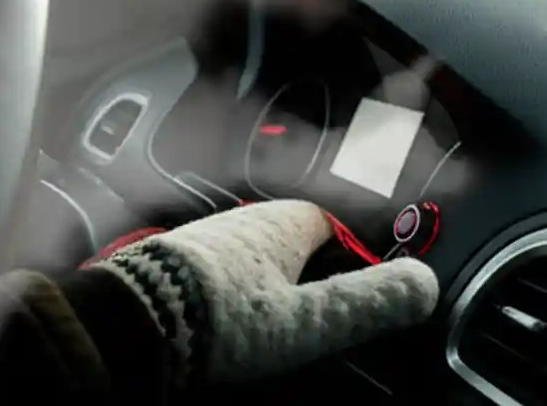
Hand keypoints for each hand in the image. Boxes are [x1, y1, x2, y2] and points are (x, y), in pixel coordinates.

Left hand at [89, 200, 438, 385]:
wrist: (121, 328)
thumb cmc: (216, 320)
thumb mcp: (305, 321)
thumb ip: (368, 302)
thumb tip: (425, 285)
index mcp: (285, 220)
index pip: (344, 217)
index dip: (366, 243)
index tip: (382, 266)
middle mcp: (248, 218)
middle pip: (304, 235)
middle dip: (325, 260)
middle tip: (342, 299)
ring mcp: (210, 240)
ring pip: (266, 252)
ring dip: (284, 275)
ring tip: (295, 317)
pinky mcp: (179, 267)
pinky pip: (232, 270)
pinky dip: (248, 289)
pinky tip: (245, 320)